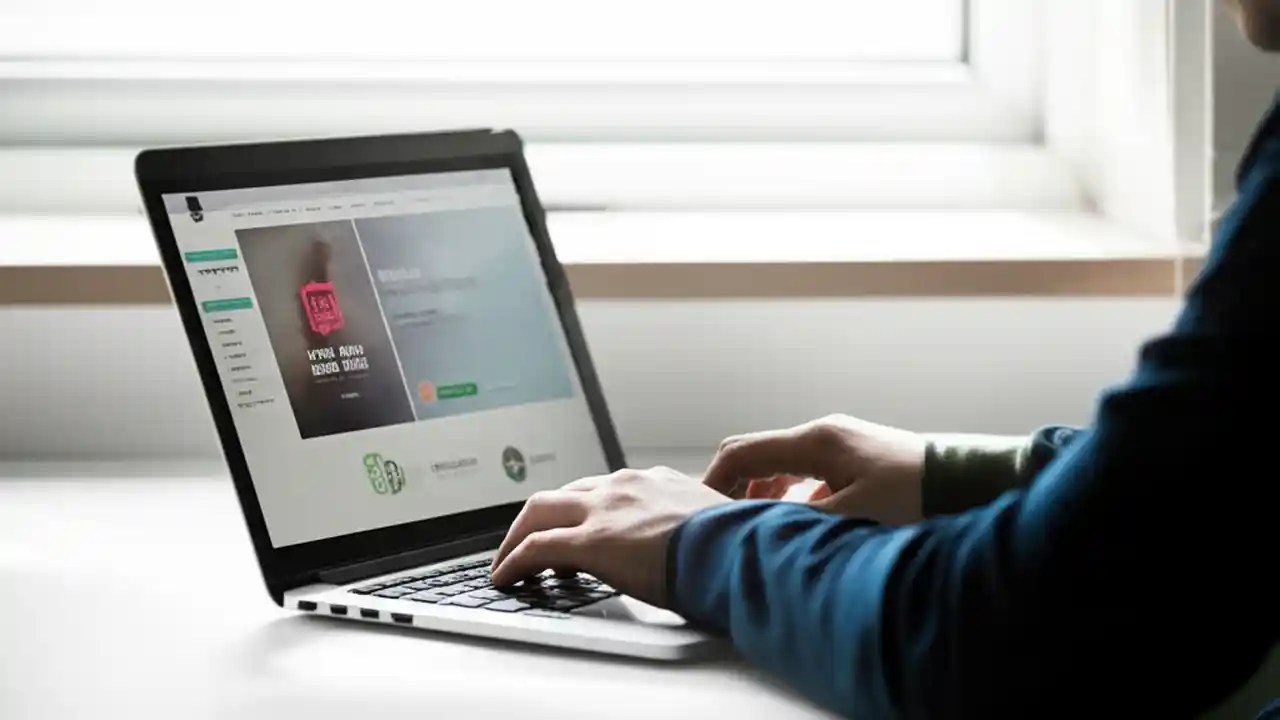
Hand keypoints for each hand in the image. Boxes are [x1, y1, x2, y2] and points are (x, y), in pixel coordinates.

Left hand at [488, 467, 729, 606]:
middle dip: (543, 517)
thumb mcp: (718, 528)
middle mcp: (626, 486)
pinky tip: (506, 578)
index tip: (580, 526)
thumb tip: (711, 550)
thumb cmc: (738, 547)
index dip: (586, 509)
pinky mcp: (588, 541)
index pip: (606, 489)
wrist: (738, 550)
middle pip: (565, 492)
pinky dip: (513, 561)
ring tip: (511, 561)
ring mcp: (604, 509)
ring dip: (519, 535)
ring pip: (540, 511)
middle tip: (530, 541)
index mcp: (657, 483)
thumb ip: (699, 531)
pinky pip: (535, 547)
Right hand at [703, 414, 927, 524]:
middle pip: (757, 453)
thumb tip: (754, 533)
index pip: (742, 452)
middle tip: (720, 521)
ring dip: (761, 491)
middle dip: (733, 486)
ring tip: (754, 526)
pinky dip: (790, 492)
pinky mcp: (856, 457)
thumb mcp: (850, 517)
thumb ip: (796, 523)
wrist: (969, 483)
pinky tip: (797, 520)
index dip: (713, 482)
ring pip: (781, 462)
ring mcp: (840, 443)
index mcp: (815, 441)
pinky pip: (807, 471)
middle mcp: (823, 433)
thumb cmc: (916, 498)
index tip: (700, 513)